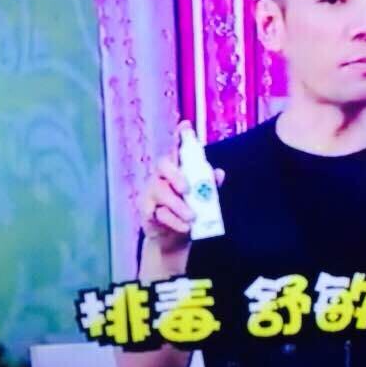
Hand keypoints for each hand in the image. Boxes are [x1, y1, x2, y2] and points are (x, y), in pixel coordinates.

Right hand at [139, 120, 224, 256]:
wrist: (174, 241)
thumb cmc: (188, 213)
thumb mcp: (202, 200)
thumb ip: (209, 186)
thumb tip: (219, 173)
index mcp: (175, 170)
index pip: (176, 149)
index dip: (180, 136)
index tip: (186, 125)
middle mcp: (160, 177)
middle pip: (162, 165)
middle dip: (175, 175)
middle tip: (187, 189)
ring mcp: (151, 193)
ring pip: (160, 191)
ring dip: (177, 205)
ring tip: (192, 217)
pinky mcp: (146, 212)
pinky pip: (158, 213)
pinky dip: (174, 221)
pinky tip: (185, 227)